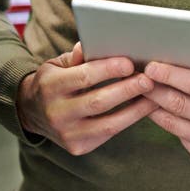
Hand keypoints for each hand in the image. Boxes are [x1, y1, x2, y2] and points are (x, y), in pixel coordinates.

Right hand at [16, 42, 157, 154]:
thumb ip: (79, 55)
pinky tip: (147, 107)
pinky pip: (110, 133)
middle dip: (127, 90)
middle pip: (98, 102)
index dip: (109, 69)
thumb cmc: (56, 79)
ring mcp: (67, 134)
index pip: (84, 76)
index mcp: (50, 86)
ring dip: (136, 109)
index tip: (130, 63)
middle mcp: (56, 113)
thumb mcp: (60, 63)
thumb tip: (97, 43)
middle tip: (150, 79)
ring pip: (108, 124)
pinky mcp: (78, 147)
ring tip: (156, 95)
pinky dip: (131, 120)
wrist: (32, 112)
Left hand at [142, 60, 189, 165]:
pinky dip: (168, 123)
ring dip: (155, 107)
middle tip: (140, 78)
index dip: (172, 75)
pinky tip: (160, 111)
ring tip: (145, 92)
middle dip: (156, 90)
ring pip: (176, 124)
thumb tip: (179, 58)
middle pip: (182, 105)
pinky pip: (181, 138)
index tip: (152, 66)